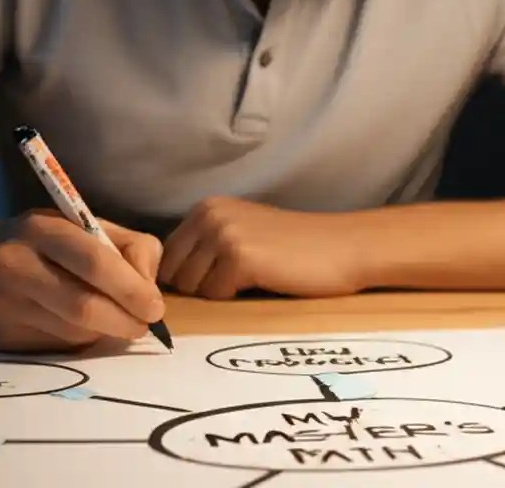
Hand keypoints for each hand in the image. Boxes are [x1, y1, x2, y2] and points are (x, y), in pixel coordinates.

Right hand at [0, 209, 164, 351]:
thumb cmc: (36, 245)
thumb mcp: (77, 226)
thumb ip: (124, 246)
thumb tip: (150, 287)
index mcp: (42, 228)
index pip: (96, 260)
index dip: (132, 288)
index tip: (155, 306)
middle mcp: (16, 264)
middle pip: (84, 305)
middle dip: (125, 320)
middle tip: (144, 326)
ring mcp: (3, 305)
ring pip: (74, 332)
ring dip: (105, 333)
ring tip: (114, 322)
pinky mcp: (0, 338)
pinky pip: (57, 347)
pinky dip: (80, 343)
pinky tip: (79, 329)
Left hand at [158, 197, 364, 299]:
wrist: (341, 247)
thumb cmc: (293, 248)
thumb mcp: (241, 232)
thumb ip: (205, 246)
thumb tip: (163, 280)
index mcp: (206, 207)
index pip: (166, 257)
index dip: (185, 277)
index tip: (215, 280)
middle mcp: (209, 215)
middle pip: (174, 274)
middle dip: (198, 287)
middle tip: (234, 283)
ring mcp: (223, 234)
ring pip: (192, 287)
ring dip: (218, 292)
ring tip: (250, 279)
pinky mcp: (239, 257)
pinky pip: (215, 294)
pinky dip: (235, 296)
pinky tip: (262, 281)